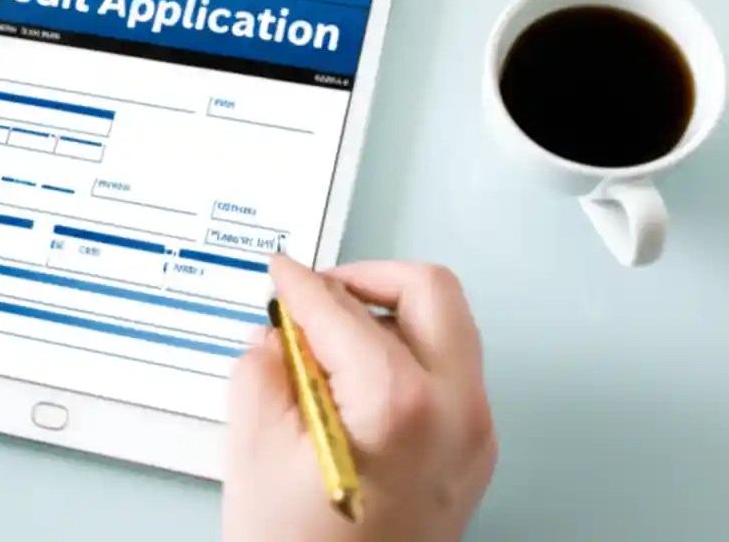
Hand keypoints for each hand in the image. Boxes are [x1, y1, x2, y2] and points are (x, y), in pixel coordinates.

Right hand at [223, 257, 496, 541]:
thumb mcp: (254, 448)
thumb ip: (264, 367)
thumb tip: (281, 333)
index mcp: (399, 405)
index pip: (344, 308)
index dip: (302, 283)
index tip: (284, 274)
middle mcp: (456, 413)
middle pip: (431, 292)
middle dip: (367, 278)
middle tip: (319, 293)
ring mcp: (475, 436)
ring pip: (450, 327)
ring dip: (391, 315)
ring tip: (331, 339)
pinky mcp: (475, 454)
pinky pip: (451, 373)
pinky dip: (407, 355)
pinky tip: (356, 378)